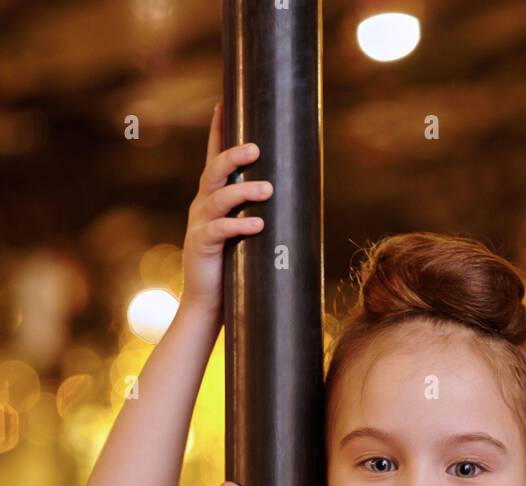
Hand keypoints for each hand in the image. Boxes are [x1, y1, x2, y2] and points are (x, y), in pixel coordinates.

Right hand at [180, 102, 272, 319]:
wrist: (206, 304)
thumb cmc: (231, 268)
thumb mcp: (243, 235)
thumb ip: (255, 213)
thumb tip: (289, 197)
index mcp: (211, 198)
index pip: (212, 158)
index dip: (216, 131)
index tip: (222, 103)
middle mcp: (202, 206)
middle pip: (213, 170)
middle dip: (233, 156)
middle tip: (256, 149)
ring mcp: (199, 225)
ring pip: (217, 197)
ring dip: (243, 191)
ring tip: (267, 190)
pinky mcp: (201, 246)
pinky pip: (219, 230)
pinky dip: (239, 225)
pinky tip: (258, 224)